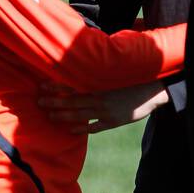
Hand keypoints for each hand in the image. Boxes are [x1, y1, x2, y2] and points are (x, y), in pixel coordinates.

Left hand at [37, 80, 169, 133]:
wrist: (154, 90)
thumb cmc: (133, 76)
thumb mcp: (114, 70)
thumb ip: (98, 70)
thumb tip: (81, 62)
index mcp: (98, 83)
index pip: (72, 85)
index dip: (55, 86)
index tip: (42, 86)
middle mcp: (99, 98)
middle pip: (71, 101)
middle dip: (53, 102)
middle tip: (39, 102)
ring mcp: (106, 112)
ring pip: (79, 116)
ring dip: (62, 116)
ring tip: (50, 116)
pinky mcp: (113, 121)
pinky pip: (94, 128)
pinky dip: (82, 129)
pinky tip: (71, 130)